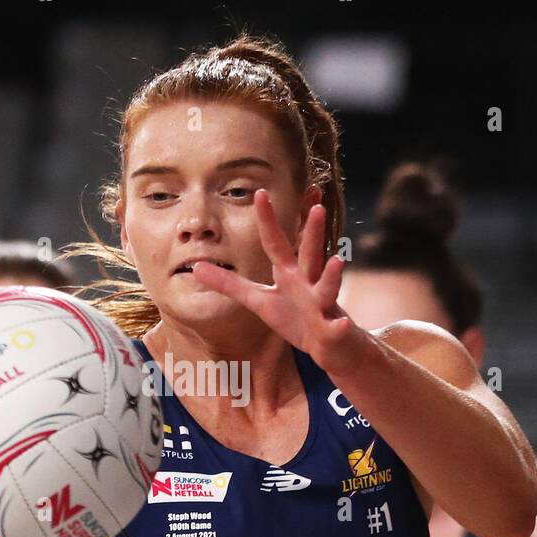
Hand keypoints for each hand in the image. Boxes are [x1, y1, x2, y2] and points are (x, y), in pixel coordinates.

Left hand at [191, 190, 358, 370]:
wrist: (329, 345)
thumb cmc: (295, 318)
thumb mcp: (259, 300)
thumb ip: (230, 284)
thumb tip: (196, 267)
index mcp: (289, 274)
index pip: (276, 243)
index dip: (268, 220)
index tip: (260, 192)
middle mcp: (309, 283)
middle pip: (310, 254)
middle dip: (313, 232)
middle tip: (316, 207)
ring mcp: (323, 305)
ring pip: (328, 288)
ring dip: (332, 275)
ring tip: (337, 261)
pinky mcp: (333, 330)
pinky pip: (336, 329)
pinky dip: (339, 327)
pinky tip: (341, 325)